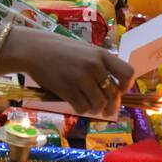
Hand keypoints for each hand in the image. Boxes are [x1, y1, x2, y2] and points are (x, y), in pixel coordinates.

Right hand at [4, 28, 131, 117]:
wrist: (34, 50)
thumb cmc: (59, 50)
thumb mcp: (84, 51)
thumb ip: (98, 64)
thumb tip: (112, 88)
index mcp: (101, 54)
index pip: (127, 73)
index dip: (126, 86)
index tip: (118, 90)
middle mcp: (94, 66)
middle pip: (113, 95)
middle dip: (111, 106)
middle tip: (106, 110)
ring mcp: (81, 78)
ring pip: (99, 104)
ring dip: (95, 109)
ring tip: (89, 106)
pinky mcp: (67, 89)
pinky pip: (82, 108)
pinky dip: (81, 109)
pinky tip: (76, 104)